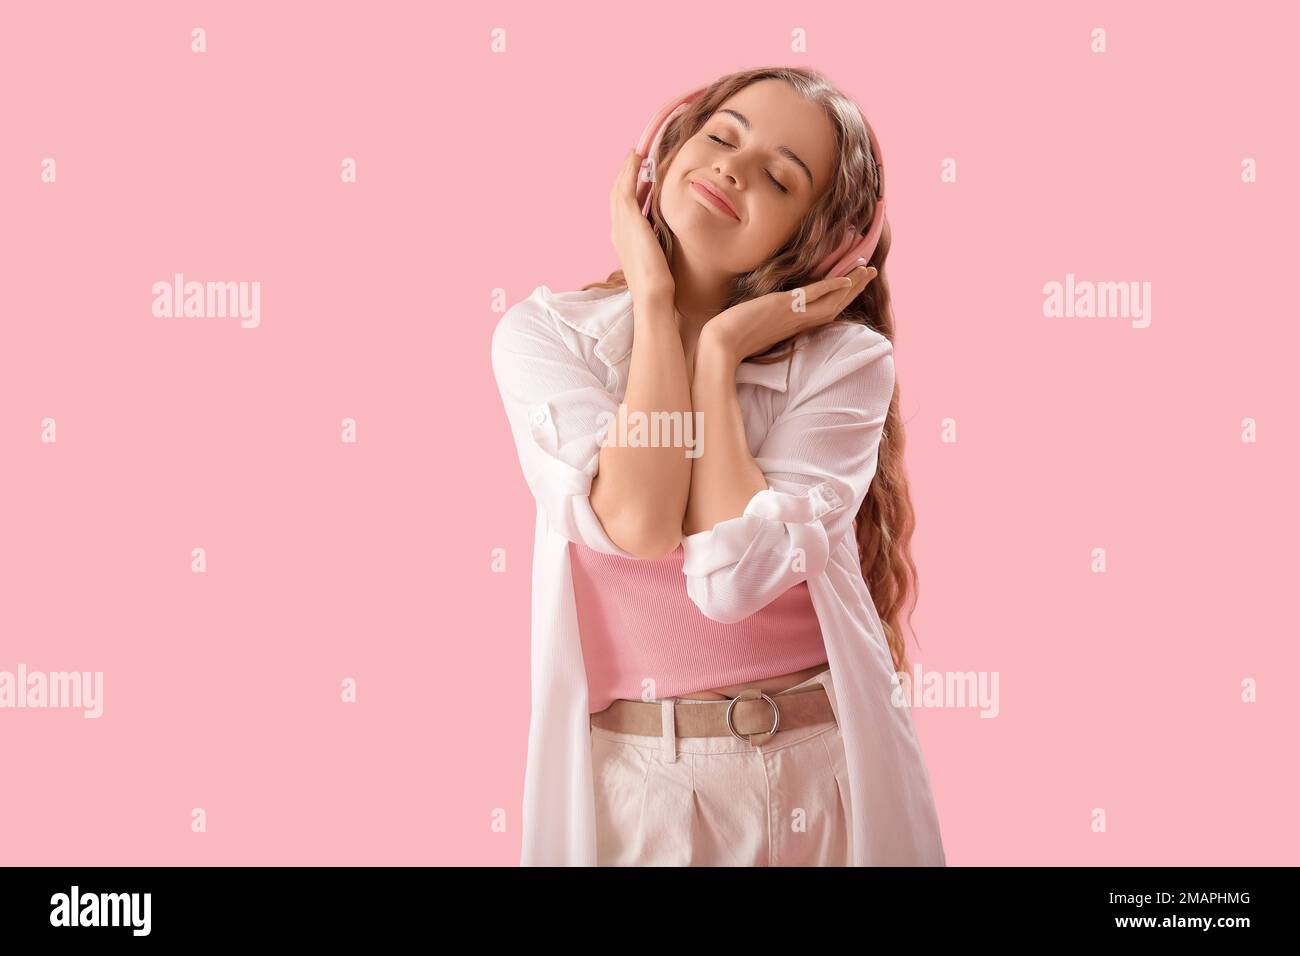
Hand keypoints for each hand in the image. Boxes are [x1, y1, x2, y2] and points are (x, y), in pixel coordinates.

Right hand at [610, 148, 675, 305]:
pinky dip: (630, 171)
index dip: (628, 189)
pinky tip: (637, 159)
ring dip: (626, 169)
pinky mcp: (629, 221)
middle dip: (624, 175)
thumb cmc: (660, 285)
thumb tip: (669, 235)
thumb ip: (659, 243)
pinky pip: (626, 188)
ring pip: (619, 189)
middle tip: (634, 159)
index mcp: (623, 240)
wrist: (653, 295)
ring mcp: (620, 225)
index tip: (637, 177)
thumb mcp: (659, 258)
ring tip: (635, 154)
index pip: (622, 209)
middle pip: (616, 195)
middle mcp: (617, 231)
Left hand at [700, 263, 878, 365]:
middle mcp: (798, 323)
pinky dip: (831, 287)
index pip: (824, 312)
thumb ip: (768, 322)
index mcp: (794, 328)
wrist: (720, 347)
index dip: (841, 299)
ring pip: (832, 300)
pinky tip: (846, 278)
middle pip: (836, 306)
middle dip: (855, 289)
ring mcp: (793, 316)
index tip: (852, 285)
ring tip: (867, 269)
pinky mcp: (784, 307)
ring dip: (852, 285)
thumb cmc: (731, 340)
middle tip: (870, 271)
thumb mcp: (756, 329)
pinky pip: (814, 296)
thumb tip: (767, 315)